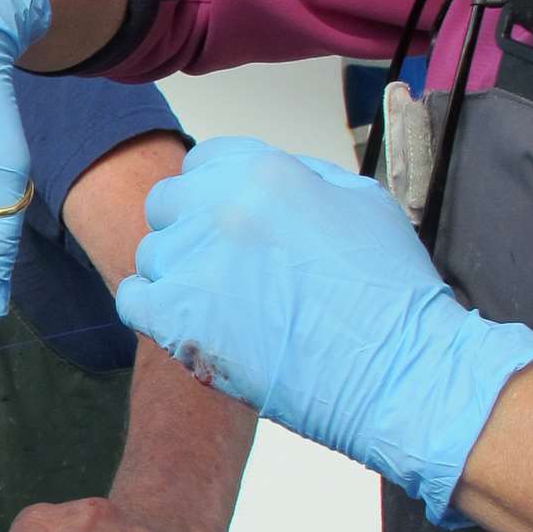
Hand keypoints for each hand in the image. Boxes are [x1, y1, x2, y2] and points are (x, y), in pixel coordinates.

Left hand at [115, 137, 532, 524]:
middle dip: (189, 227)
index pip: (204, 161)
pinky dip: (152, 308)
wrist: (398, 371)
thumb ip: (301, 177)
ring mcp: (197, 264)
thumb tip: (263, 176)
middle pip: (168, 202)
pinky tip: (184, 320)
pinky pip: (134, 299)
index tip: (226, 219)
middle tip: (222, 264)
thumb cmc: (391, 295)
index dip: (214, 190)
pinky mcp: (179, 320)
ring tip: (221, 303)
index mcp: (266, 172)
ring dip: (178, 273)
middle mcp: (223, 208)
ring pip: (152, 254)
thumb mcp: (362, 202)